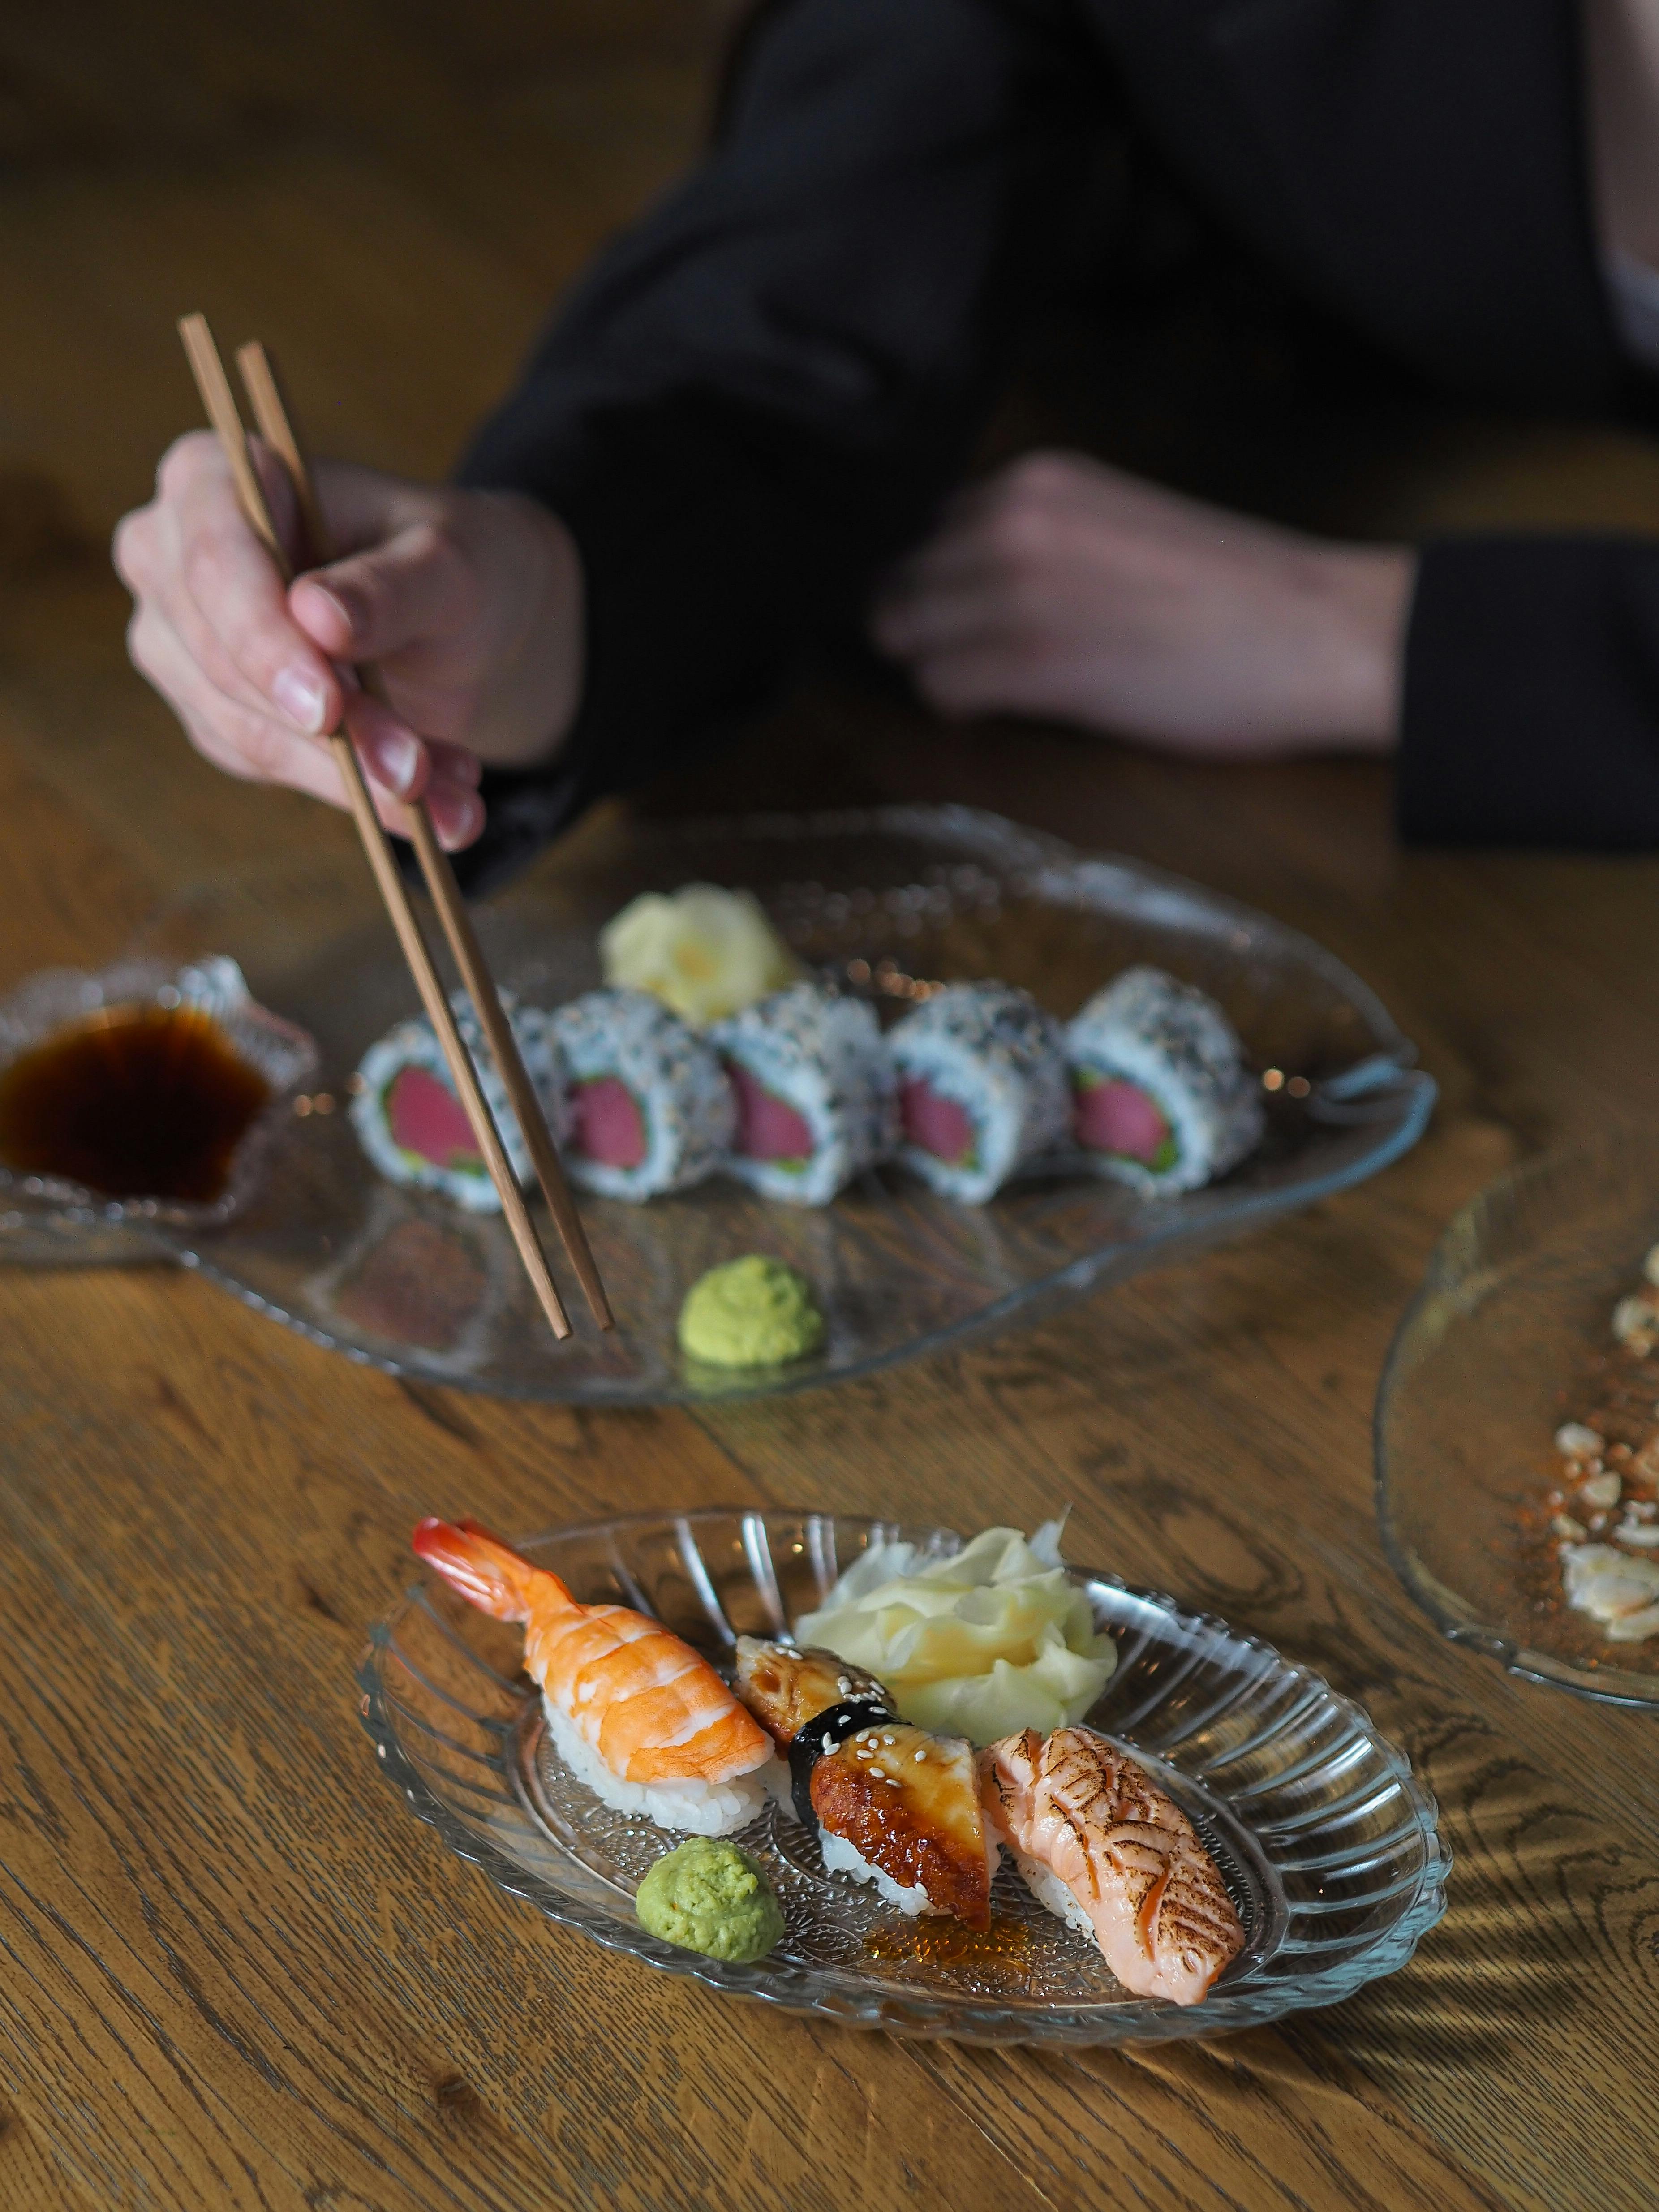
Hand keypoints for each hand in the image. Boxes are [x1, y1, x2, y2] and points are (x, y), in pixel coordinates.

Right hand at [114, 434, 584, 848]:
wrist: (459, 619)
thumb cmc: (448, 563)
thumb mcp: (446, 565)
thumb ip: (389, 587)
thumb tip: (317, 616)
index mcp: (212, 480)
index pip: (214, 563)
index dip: (265, 642)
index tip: (329, 710)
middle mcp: (170, 559)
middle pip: (225, 661)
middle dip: (332, 731)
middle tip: (421, 771)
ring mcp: (181, 643)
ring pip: (248, 732)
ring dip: (357, 776)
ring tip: (451, 790)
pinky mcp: (211, 713)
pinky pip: (273, 767)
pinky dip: (357, 792)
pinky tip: (432, 798)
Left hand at [870, 451, 1413, 756]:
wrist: (1317, 630)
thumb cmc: (1234, 592)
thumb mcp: (1117, 525)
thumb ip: (1040, 540)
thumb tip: (973, 585)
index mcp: (1034, 481)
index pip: (930, 535)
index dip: (945, 589)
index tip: (976, 622)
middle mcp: (1011, 520)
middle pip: (903, 588)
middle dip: (928, 633)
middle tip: (980, 668)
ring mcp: (1017, 589)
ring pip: (909, 639)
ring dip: (941, 672)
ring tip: (1002, 691)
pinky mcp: (1034, 661)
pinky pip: (941, 689)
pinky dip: (961, 708)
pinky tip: (1010, 710)